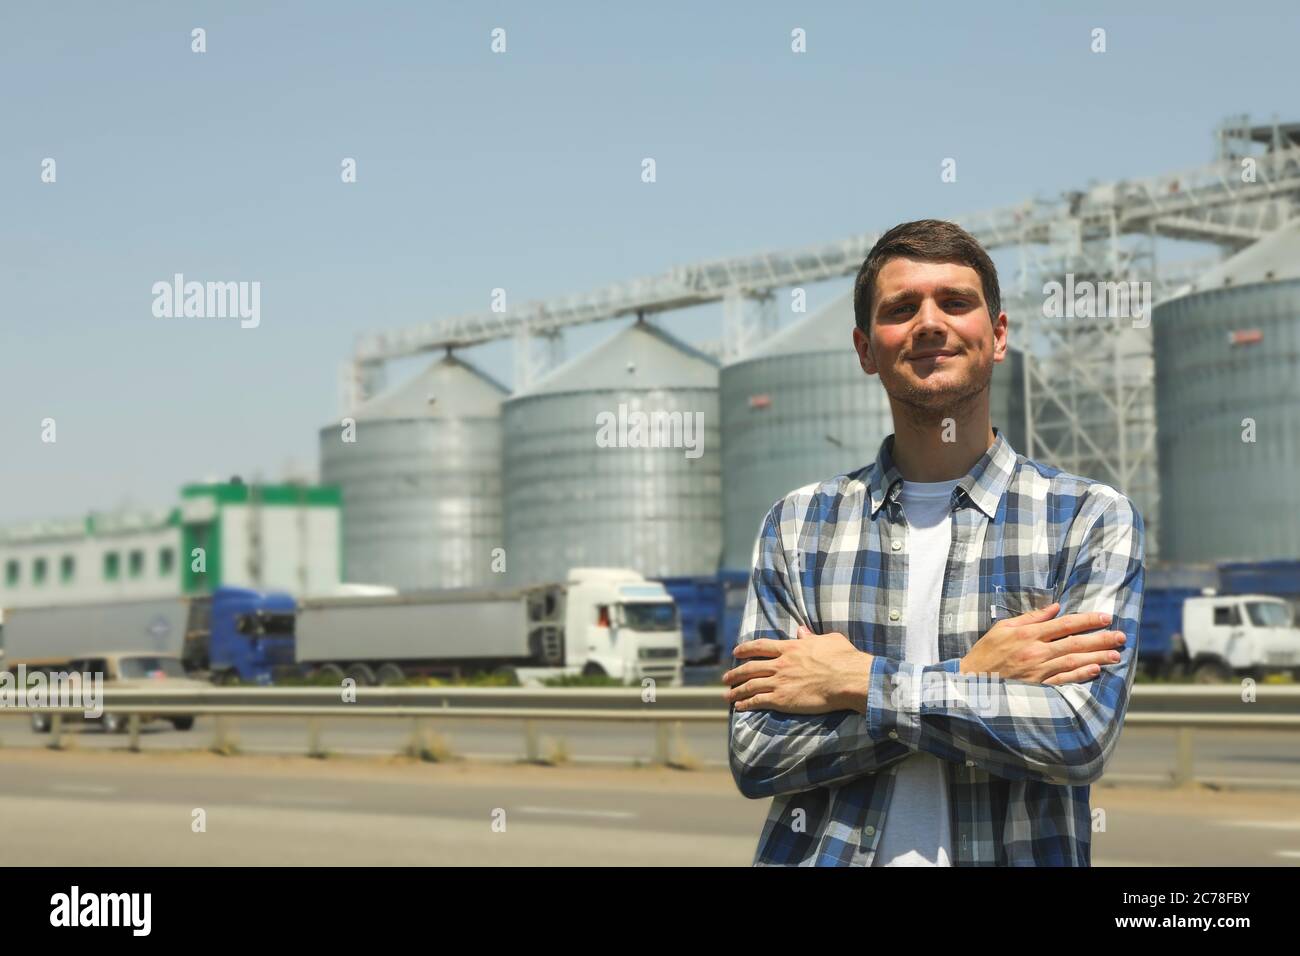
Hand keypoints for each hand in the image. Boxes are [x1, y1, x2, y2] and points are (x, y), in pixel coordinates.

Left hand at [722, 626, 873, 714]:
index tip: (736, 652)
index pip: (760, 646)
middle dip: (735, 673)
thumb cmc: (843, 658)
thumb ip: (811, 636)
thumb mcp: (828, 640)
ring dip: (736, 690)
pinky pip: (758, 701)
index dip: (745, 649)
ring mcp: (779, 682)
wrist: (847, 680)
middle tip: (725, 678)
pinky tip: (739, 707)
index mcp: (790, 648)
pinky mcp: (782, 700)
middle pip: (750, 667)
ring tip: (726, 694)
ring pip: (750, 685)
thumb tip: (802, 630)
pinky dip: (746, 704)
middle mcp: (780, 664)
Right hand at [960, 603, 1125, 684]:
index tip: (1106, 617)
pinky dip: (1081, 675)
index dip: (1088, 620)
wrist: (971, 682)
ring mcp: (1039, 672)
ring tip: (1116, 654)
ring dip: (1098, 657)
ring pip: (1074, 661)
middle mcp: (1036, 652)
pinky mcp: (1039, 687)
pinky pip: (1064, 681)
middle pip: (1075, 643)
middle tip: (1121, 636)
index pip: (1065, 624)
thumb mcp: (1002, 628)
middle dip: (1101, 638)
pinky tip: (1095, 671)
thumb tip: (1054, 608)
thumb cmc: (985, 653)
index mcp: (1028, 635)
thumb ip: (1030, 618)